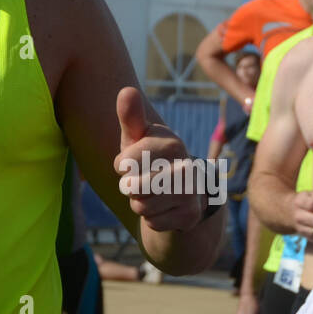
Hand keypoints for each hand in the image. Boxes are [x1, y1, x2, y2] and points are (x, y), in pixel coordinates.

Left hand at [114, 86, 203, 231]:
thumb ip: (130, 115)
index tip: (132, 161)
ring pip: (141, 207)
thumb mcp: (138, 136)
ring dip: (139, 203)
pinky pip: (152, 223)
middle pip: (132, 188)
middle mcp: (186, 167)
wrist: (182, 187)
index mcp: (172, 144)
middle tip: (141, 179)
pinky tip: (163, 206)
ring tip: (151, 192)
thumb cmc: (149, 157)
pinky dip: (152, 217)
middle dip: (129, 186)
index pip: (124, 163)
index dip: (121, 165)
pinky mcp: (190, 216)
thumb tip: (126, 90)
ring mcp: (191, 193)